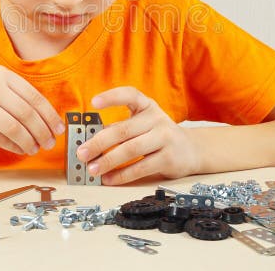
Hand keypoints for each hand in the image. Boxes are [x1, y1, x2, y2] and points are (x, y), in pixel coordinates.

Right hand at [0, 65, 64, 154]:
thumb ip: (16, 96)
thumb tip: (45, 118)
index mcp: (1, 74)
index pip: (34, 96)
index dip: (49, 115)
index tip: (58, 128)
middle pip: (27, 113)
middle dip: (43, 131)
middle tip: (50, 143)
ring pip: (15, 127)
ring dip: (30, 141)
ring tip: (36, 148)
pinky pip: (0, 138)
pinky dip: (14, 146)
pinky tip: (21, 149)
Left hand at [75, 87, 198, 184]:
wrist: (192, 150)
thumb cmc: (159, 135)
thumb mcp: (143, 124)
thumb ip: (121, 128)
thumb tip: (91, 140)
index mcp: (147, 106)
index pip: (130, 95)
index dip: (112, 97)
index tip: (93, 103)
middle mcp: (156, 119)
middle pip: (123, 130)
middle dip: (99, 143)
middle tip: (82, 153)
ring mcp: (164, 138)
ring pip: (130, 150)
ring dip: (108, 161)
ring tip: (92, 169)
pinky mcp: (168, 159)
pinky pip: (140, 168)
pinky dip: (122, 175)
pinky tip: (109, 179)